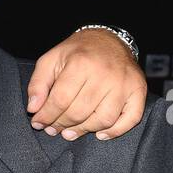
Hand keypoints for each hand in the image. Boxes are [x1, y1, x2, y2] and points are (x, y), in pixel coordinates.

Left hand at [26, 28, 146, 140]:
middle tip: (53, 129)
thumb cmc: (78, 52)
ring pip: (103, 119)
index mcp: (81, 63)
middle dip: (61, 125)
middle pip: (80, 112)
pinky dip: (116, 131)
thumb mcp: (51, 59)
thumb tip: (33, 108)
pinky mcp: (138, 90)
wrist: (109, 39)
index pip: (60, 100)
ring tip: (70, 132)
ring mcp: (124, 83)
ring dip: (84, 130)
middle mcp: (104, 73)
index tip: (38, 123)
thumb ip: (38, 84)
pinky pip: (131, 118)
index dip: (46, 116)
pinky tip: (99, 134)